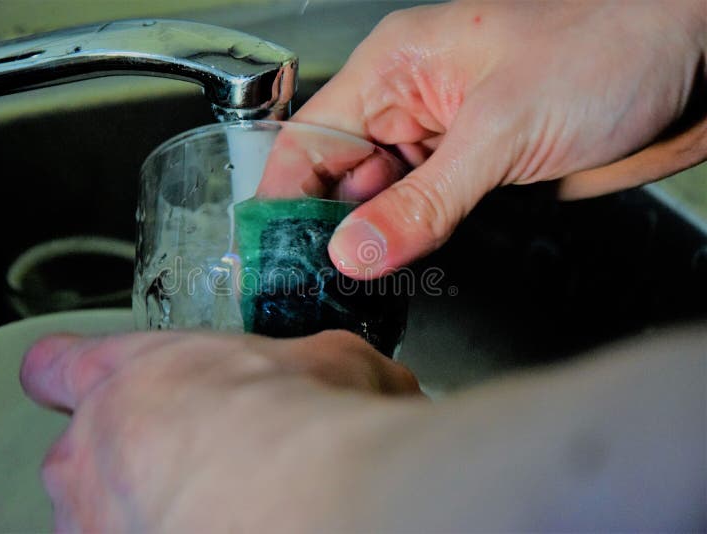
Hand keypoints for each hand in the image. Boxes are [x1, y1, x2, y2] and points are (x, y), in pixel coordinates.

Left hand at [20, 330, 419, 531]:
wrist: (295, 495)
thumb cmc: (292, 420)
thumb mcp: (318, 360)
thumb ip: (310, 363)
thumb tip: (359, 374)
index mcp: (124, 377)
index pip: (53, 366)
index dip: (64, 375)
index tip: (75, 384)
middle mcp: (89, 449)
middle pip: (77, 454)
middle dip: (124, 463)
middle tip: (186, 467)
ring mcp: (90, 521)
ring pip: (92, 516)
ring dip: (135, 516)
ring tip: (204, 512)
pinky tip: (211, 530)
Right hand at [279, 0, 706, 277]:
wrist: (689, 61)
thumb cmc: (606, 49)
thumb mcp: (501, 131)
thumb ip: (424, 201)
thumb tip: (356, 252)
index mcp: (396, 68)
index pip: (311, 138)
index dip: (284, 195)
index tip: (271, 250)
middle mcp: (410, 103)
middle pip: (339, 176)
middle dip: (326, 229)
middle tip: (316, 284)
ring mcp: (443, 140)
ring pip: (380, 200)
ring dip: (371, 241)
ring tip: (354, 286)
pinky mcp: (474, 170)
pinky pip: (423, 212)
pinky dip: (410, 242)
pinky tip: (401, 268)